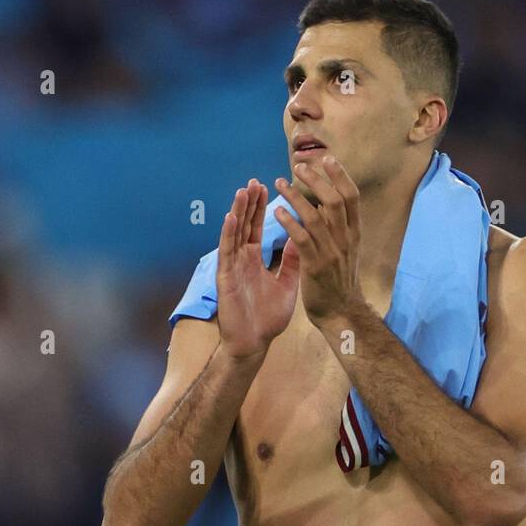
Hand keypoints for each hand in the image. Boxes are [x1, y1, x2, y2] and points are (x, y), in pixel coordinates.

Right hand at [216, 179, 299, 359]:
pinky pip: (226, 253)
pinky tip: (230, 217)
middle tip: (255, 181)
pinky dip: (228, 234)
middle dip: (250, 203)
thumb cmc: (267, 319)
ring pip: (234, 233)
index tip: (269, 186)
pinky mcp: (225, 278)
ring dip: (238, 212)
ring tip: (243, 191)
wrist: (254, 344)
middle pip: (244, 225)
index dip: (261, 208)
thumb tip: (300, 239)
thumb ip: (291, 262)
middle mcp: (241, 259)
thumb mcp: (286, 285)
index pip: (257, 228)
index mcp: (254, 260)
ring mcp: (232, 267)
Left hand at [273, 157, 363, 325]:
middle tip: (298, 166)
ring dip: (296, 196)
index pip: (352, 196)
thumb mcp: (347, 251)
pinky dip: (289, 222)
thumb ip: (339, 228)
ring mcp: (332, 252)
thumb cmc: (340, 282)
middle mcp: (346, 239)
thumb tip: (327, 204)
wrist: (341, 313)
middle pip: (335, 199)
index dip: (340, 175)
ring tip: (280, 183)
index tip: (327, 159)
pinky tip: (278, 212)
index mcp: (354, 234)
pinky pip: (302, 238)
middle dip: (316, 179)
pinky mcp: (316, 265)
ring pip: (316, 216)